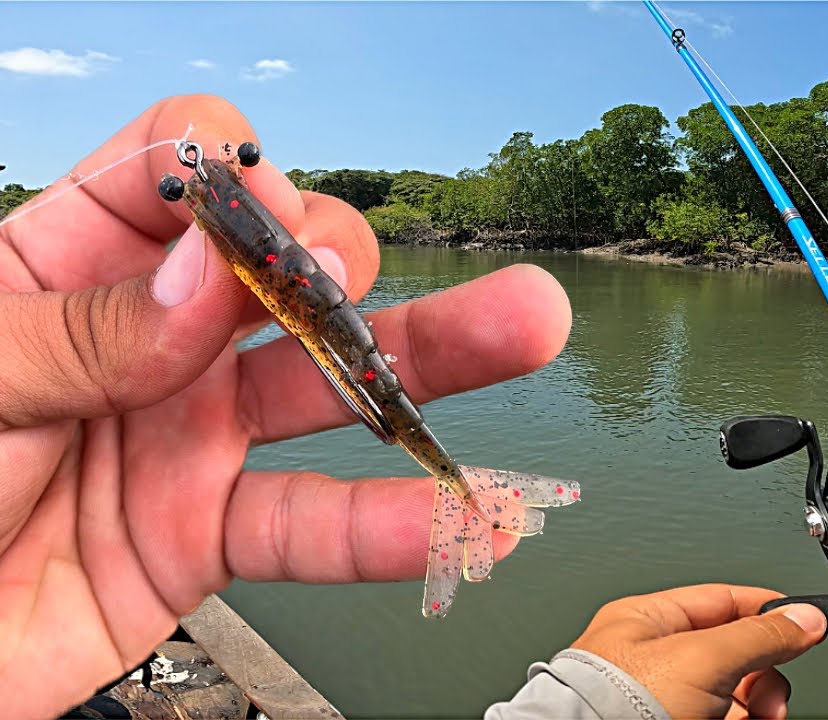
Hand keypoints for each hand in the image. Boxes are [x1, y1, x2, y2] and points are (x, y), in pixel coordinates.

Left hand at [0, 95, 570, 718]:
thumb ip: (81, 332)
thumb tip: (207, 278)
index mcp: (67, 265)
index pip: (183, 173)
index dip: (236, 182)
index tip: (260, 225)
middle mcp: (148, 342)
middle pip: (282, 273)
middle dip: (344, 268)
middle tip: (349, 296)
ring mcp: (185, 438)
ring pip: (325, 389)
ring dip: (430, 366)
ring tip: (528, 330)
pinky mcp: (202, 538)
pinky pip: (308, 526)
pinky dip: (386, 530)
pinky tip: (460, 516)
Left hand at [570, 585, 826, 718]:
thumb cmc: (617, 706)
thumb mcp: (702, 658)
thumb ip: (758, 635)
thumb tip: (806, 617)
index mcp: (650, 621)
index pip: (725, 601)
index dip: (769, 611)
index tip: (808, 626)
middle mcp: (655, 658)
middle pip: (735, 654)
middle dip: (763, 677)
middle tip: (771, 701)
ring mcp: (664, 699)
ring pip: (733, 695)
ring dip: (752, 708)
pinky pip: (722, 719)